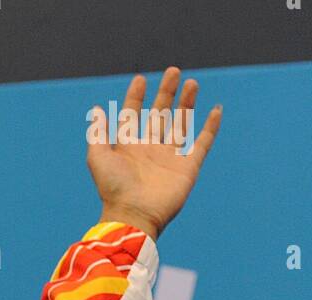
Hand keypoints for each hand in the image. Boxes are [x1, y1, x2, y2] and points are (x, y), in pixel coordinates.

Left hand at [86, 67, 221, 239]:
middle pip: (160, 115)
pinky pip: (202, 144)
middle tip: (173, 71)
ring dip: (187, 104)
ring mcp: (170, 159)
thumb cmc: (113, 188)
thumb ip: (97, 133)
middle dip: (166, 93)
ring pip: (181, 124)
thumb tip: (96, 110)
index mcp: (129, 147)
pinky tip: (215, 110)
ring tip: (191, 83)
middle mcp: (150, 150)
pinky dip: (210, 128)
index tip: (140, 79)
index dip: (136, 98)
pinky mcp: (188, 168)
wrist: (133, 215)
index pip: (133, 116)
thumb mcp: (98, 158)